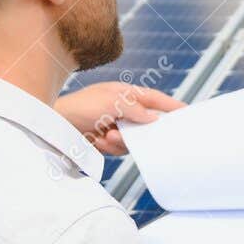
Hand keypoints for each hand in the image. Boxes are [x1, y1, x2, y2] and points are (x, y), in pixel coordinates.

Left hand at [54, 81, 182, 154]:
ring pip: (134, 140)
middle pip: (147, 124)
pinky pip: (121, 149)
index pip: (155, 99)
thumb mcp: (111, 103)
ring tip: (106, 134)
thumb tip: (154, 118)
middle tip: (131, 132)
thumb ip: (136, 110)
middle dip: (140, 132)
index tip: (188, 112)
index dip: (172, 105)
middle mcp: (123, 110)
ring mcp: (116, 126)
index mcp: (126, 94)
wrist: (56, 126)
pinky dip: (110, 147)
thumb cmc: (80, 107)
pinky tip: (98, 140)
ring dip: (121, 141)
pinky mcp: (108, 141)